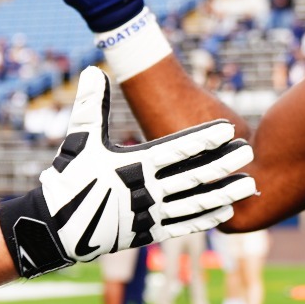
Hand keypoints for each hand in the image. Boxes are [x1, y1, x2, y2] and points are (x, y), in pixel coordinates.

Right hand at [0, 68, 255, 277]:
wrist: (55, 228)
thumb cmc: (68, 179)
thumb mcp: (78, 140)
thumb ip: (90, 106)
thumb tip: (91, 70)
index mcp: (133, 165)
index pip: (176, 149)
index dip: (204, 139)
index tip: (228, 130)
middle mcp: (146, 191)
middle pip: (193, 176)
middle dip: (224, 164)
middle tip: (249, 153)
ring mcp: (149, 215)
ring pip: (194, 204)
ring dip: (224, 193)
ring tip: (248, 185)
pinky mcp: (147, 233)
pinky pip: (183, 225)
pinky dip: (205, 219)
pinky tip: (225, 211)